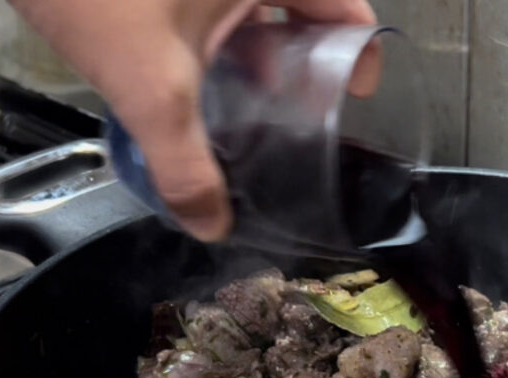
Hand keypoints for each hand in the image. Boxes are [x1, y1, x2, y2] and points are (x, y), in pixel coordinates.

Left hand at [8, 0, 377, 241]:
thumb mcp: (148, 88)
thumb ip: (184, 164)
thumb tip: (211, 225)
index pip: (347, 7)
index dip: (360, 55)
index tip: (352, 96)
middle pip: (301, 5)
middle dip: (298, 58)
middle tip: (291, 110)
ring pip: (251, 0)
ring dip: (251, 44)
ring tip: (240, 100)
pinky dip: (212, 26)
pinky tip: (187, 68)